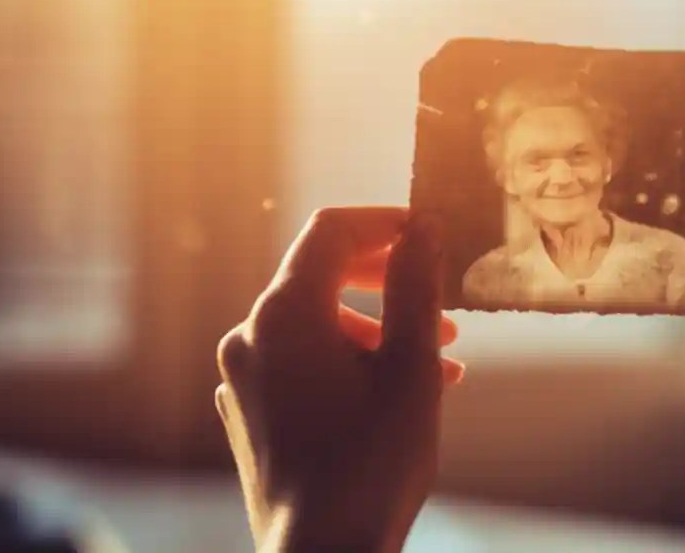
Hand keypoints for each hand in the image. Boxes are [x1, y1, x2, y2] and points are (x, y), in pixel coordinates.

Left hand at [215, 209, 464, 552]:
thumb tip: (420, 226)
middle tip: (442, 313)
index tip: (429, 237)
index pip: (331, 231)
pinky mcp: (249, 413)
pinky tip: (392, 398)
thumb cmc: (371, 462)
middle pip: (320, 275)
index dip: (385, 223)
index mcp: (284, 314)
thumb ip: (415, 285)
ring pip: (315, 326)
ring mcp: (243, 378)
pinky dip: (347, 364)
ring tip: (436, 368)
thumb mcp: (410, 365)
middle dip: (389, 285)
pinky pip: (299, 364)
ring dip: (378, 333)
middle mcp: (250, 337)